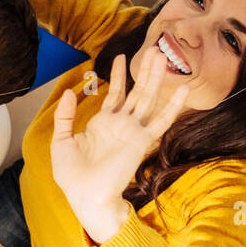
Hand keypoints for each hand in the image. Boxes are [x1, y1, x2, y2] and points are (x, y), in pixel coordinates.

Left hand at [50, 48, 188, 240]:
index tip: (122, 57)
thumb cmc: (71, 175)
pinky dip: (173, 105)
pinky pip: (160, 120)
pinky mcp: (141, 141)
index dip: (117, 76)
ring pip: (148, 99)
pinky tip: (184, 89)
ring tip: (164, 57)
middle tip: (155, 50)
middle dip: (145, 71)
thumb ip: (64, 116)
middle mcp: (120, 124)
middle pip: (136, 92)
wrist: (84, 196)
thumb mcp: (61, 141)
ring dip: (156, 79)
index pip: (114, 94)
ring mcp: (132, 131)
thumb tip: (69, 92)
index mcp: (102, 124)